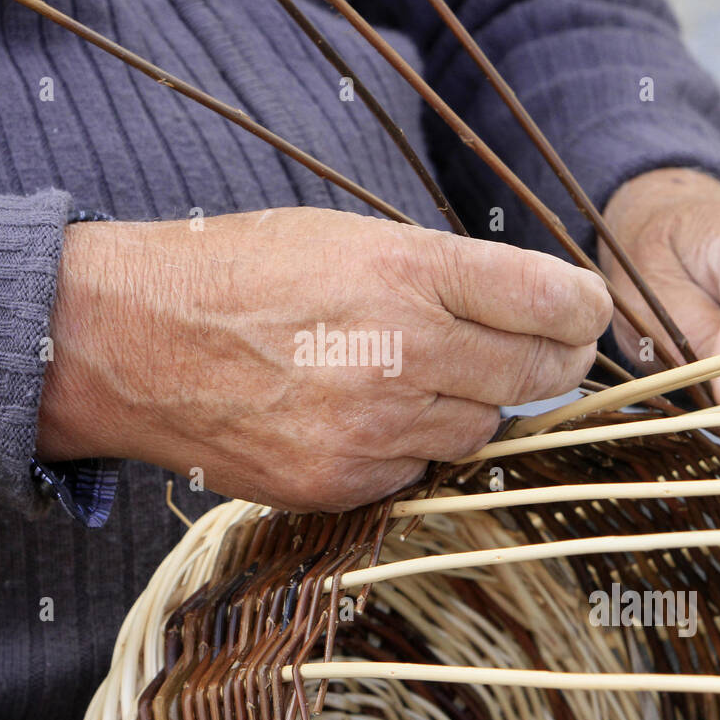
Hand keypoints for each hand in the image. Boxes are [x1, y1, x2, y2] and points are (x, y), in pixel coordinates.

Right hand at [37, 207, 610, 510]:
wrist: (136, 341)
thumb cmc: (243, 273)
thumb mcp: (349, 236)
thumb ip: (447, 275)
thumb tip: (535, 312)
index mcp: (408, 271)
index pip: (553, 301)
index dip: (583, 311)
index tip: (581, 315)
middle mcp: (401, 352)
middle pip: (534, 377)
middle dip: (547, 366)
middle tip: (537, 358)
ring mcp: (371, 428)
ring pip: (479, 433)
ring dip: (468, 408)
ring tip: (413, 377)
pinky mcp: (341, 482)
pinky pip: (417, 472)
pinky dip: (409, 449)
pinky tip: (363, 416)